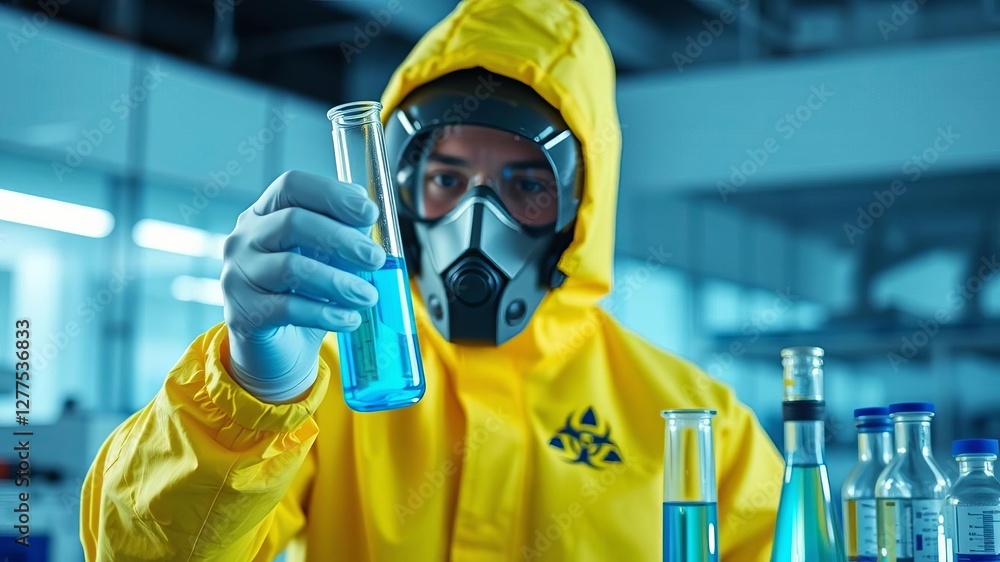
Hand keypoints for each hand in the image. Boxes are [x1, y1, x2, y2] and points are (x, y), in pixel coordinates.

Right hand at [221, 170, 385, 402]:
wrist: (278, 349)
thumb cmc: (304, 295)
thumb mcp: (327, 260)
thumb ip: (343, 236)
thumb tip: (368, 219)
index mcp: (265, 214)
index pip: (293, 186)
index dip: (332, 194)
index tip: (369, 212)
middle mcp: (245, 239)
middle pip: (293, 222)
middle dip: (342, 239)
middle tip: (376, 258)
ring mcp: (238, 275)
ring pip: (291, 266)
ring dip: (338, 281)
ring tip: (368, 296)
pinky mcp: (243, 312)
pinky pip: (287, 307)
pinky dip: (325, 313)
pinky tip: (349, 319)